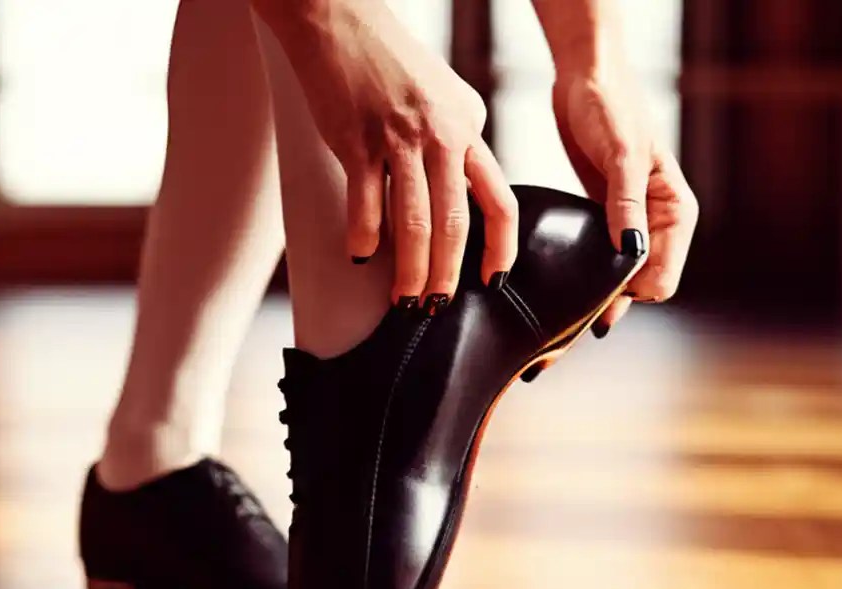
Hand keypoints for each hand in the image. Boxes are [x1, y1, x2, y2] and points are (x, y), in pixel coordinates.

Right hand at [257, 0, 516, 305]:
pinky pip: (366, 204)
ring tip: (403, 299)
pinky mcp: (358, 141)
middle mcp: (443, 134)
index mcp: (469, 126)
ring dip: (409, 270)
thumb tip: (462, 192)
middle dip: (446, 274)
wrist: (339, 19)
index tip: (495, 280)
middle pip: (456, 224)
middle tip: (436, 306)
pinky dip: (364, 238)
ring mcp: (400, 138)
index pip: (499, 200)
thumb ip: (457, 140)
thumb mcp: (443, 94)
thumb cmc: (388, 61)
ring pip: (414, 223)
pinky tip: (359, 256)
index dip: (501, 248)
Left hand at [552, 69, 698, 332]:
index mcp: (676, 212)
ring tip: (558, 324)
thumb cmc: (610, 105)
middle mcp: (659, 222)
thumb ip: (626, 205)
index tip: (590, 309)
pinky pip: (597, 259)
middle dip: (610, 307)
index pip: (661, 279)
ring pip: (617, 277)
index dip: (629, 297)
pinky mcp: (603, 216)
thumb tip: (631, 255)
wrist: (585, 74)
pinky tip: (555, 290)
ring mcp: (630, 222)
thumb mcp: (621, 155)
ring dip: (593, 298)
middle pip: (640, 286)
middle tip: (566, 334)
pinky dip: (581, 276)